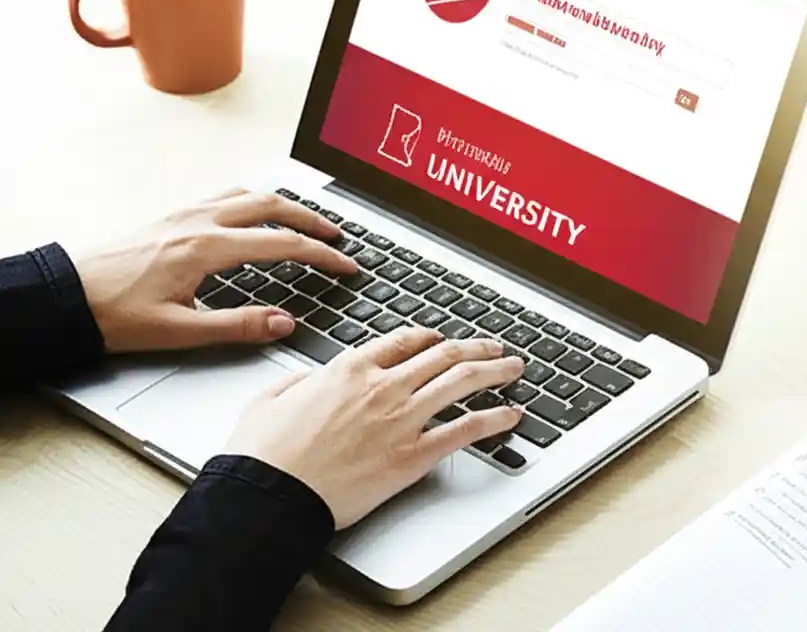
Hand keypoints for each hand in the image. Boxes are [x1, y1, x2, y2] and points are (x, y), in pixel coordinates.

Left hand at [75, 188, 358, 352]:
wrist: (65, 296)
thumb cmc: (115, 314)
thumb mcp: (180, 331)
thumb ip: (238, 326)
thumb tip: (285, 323)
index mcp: (207, 248)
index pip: (283, 245)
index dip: (322, 255)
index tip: (346, 264)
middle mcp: (199, 221)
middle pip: (272, 206)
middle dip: (312, 220)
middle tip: (337, 235)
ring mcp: (183, 213)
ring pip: (247, 194)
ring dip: (283, 205)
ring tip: (304, 221)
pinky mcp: (170, 216)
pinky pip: (223, 195)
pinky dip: (251, 201)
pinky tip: (252, 215)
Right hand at [224, 328, 524, 528]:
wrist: (268, 496)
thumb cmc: (263, 455)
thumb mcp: (270, 398)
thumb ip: (299, 381)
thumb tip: (312, 379)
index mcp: (349, 369)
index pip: (404, 341)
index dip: (430, 338)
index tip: (442, 340)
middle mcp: (382, 387)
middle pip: (443, 355)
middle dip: (475, 349)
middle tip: (494, 349)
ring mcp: (401, 419)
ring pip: (462, 382)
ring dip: (495, 372)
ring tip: (514, 369)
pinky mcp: (413, 456)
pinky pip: (465, 430)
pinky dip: (494, 420)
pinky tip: (511, 416)